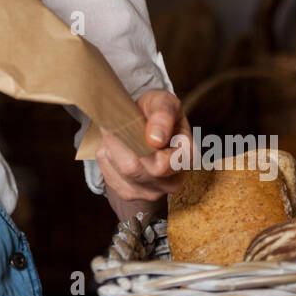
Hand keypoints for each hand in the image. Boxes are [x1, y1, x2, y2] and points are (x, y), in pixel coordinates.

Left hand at [97, 89, 192, 221]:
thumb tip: (155, 139)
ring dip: (112, 148)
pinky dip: (108, 157)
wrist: (146, 124)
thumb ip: (163, 115)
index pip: (161, 165)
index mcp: (187, 158)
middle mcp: (172, 182)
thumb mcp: (164, 101)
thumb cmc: (157, 111)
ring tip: (119, 133)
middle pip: (134, 169)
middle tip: (118, 123)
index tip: (131, 123)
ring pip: (119, 171)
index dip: (140, 144)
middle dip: (120, 143)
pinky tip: (117, 147)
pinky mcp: (129, 193)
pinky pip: (109, 175)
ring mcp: (151, 192)